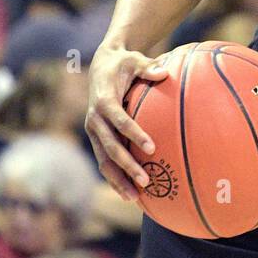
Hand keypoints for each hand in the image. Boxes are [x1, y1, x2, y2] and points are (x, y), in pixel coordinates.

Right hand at [84, 45, 169, 200]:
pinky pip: (104, 162)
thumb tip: (164, 72)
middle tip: (147, 180)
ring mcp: (93, 131)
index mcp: (104, 101)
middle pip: (110, 147)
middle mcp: (94, 119)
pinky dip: (114, 178)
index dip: (134, 134)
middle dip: (127, 166)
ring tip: (136, 198)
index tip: (151, 148)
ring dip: (119, 179)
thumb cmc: (123, 63)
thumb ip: (148, 68)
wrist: (101, 66)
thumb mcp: (135, 60)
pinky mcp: (96, 138)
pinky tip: (129, 194)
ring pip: (104, 160)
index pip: (120, 121)